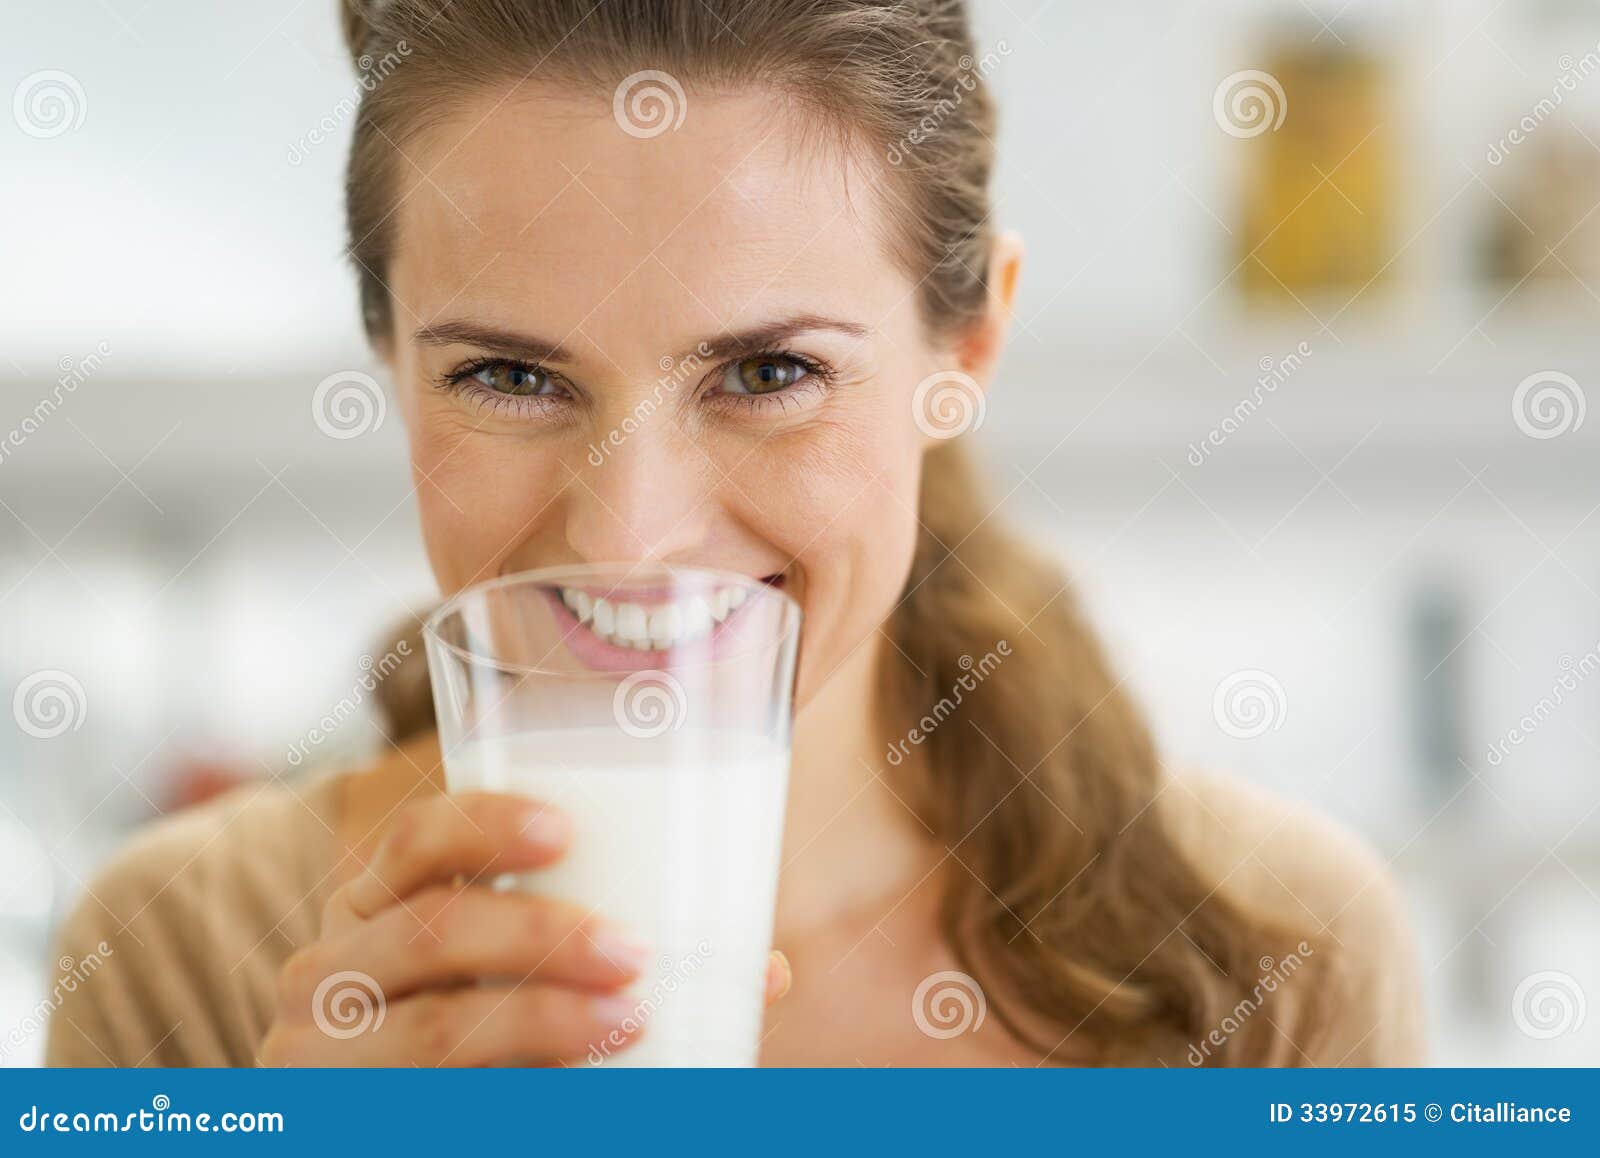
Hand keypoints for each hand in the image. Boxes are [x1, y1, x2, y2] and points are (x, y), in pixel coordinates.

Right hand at [258, 791, 789, 1065]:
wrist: (385, 1116)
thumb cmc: (466, 1043)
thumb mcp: (502, 985)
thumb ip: (609, 963)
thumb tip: (767, 972)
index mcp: (376, 910)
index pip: (415, 841)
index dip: (485, 826)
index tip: (568, 832)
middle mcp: (330, 972)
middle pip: (431, 931)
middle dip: (539, 936)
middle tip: (633, 952)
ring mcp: (323, 1057)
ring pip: (431, 1029)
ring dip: (539, 1021)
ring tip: (627, 1019)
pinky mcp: (341, 1118)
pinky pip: (427, 1101)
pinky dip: (510, 1092)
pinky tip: (572, 1095)